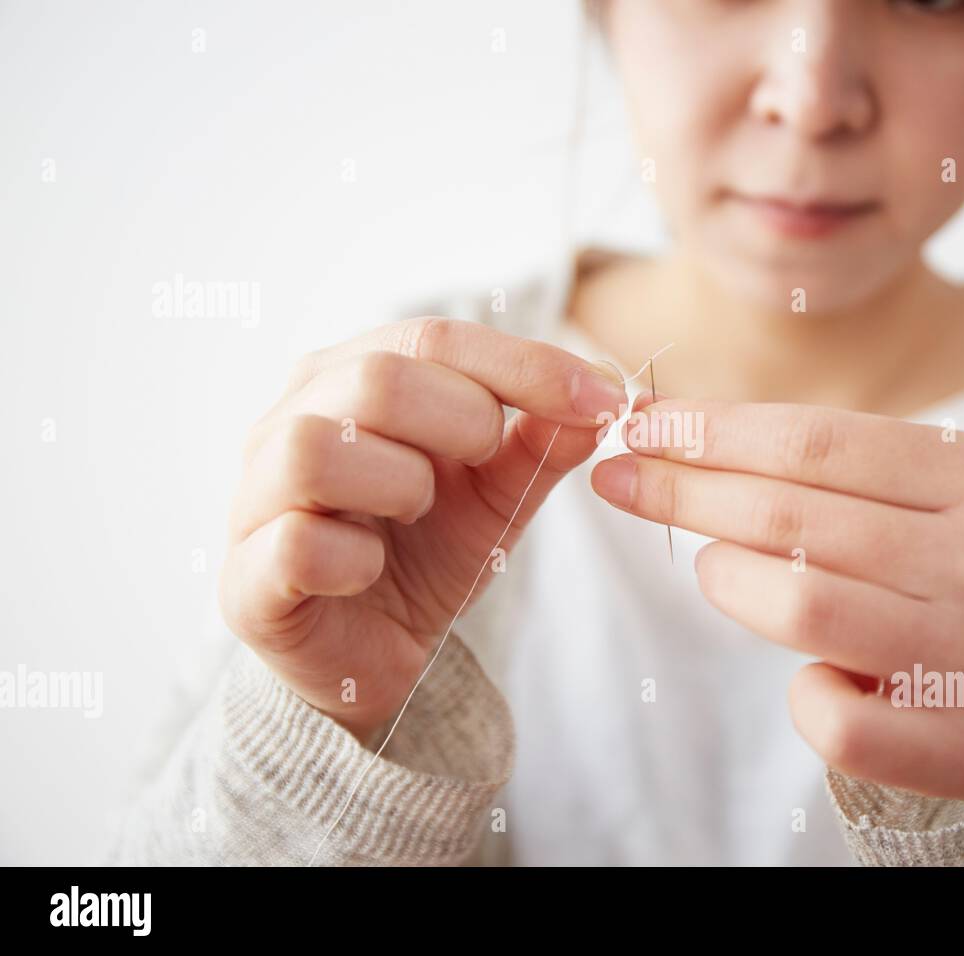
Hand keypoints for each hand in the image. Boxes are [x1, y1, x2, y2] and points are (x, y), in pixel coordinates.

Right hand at [220, 317, 625, 743]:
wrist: (372, 653)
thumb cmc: (425, 551)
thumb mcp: (498, 492)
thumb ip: (542, 443)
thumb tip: (606, 399)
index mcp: (349, 379)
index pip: (434, 337)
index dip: (526, 365)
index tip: (604, 399)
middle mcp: (290, 420)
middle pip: (375, 378)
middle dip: (464, 418)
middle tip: (489, 460)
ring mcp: (257, 498)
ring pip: (315, 448)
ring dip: (400, 481)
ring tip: (419, 509)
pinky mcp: (247, 579)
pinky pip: (296, 543)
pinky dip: (354, 555)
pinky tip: (374, 567)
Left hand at [592, 395, 963, 805]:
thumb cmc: (957, 576)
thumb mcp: (926, 498)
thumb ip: (825, 465)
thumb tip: (675, 430)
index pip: (816, 441)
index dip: (714, 432)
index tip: (643, 427)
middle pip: (793, 519)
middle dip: (687, 492)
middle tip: (621, 481)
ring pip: (800, 607)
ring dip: (727, 580)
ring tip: (710, 567)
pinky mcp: (960, 747)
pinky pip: (829, 718)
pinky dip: (798, 693)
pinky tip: (808, 673)